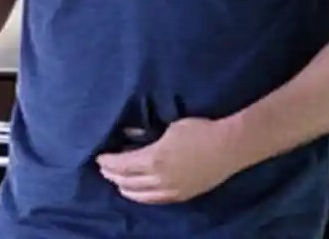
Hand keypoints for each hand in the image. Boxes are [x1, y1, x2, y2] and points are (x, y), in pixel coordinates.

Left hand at [96, 117, 241, 204]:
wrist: (228, 147)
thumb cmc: (199, 131)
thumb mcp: (170, 127)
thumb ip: (146, 134)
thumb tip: (128, 133)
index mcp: (153, 159)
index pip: (122, 165)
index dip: (108, 162)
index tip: (99, 157)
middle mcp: (158, 179)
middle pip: (127, 181)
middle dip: (112, 175)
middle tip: (104, 169)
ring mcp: (170, 190)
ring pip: (139, 194)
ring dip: (124, 188)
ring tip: (116, 182)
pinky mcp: (182, 195)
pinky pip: (155, 200)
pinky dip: (142, 197)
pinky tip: (138, 194)